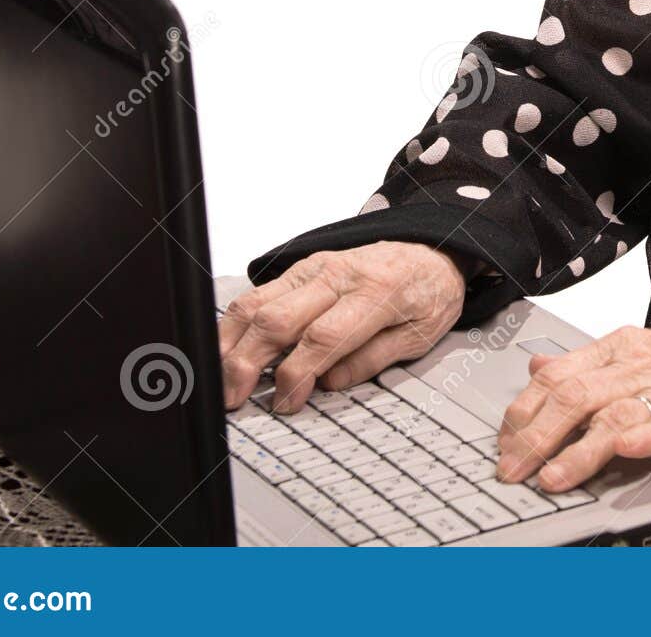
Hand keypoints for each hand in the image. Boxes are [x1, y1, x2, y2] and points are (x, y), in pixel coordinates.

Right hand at [218, 242, 467, 412]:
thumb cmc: (428, 291)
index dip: (298, 374)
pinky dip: (235, 323)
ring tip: (220, 379)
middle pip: (278, 319)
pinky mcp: (300, 267)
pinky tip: (225, 348)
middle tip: (234, 398)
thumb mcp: (420, 334)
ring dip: (232, 343)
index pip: (324, 336)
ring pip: (259, 302)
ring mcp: (315, 268)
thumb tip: (329, 384)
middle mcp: (339, 275)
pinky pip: (259, 293)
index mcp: (376, 292)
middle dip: (248, 363)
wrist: (430, 247)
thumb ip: (373, 359)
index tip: (286, 403)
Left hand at [495, 322, 650, 491]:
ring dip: (578, 450)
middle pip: (574, 396)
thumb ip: (583, 363)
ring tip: (552, 478)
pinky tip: (625, 452)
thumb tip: (535, 367)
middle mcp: (636, 365)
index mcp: (617, 349)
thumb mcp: (634, 350)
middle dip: (536, 436)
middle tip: (511, 469)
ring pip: (612, 415)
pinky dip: (644, 436)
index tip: (502, 442)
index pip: (556, 376)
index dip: (523, 409)